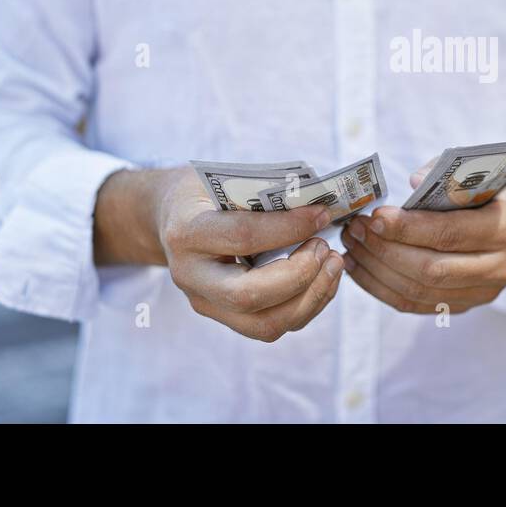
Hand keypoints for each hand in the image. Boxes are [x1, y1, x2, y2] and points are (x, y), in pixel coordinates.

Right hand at [95, 167, 345, 341]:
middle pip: (248, 296)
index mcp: (187, 232)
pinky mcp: (225, 317)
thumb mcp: (227, 180)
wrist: (171, 219)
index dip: (289, 228)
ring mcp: (205, 303)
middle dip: (300, 275)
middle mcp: (190, 276)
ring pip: (265, 324)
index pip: (243, 236)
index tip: (322, 215)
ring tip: (334, 264)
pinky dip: (307, 306)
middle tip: (326, 248)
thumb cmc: (206, 192)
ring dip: (311, 297)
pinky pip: (271, 326)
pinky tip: (324, 279)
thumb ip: (265, 193)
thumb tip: (320, 203)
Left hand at [339, 165, 505, 314]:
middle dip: (386, 250)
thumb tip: (414, 183)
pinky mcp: (463, 307)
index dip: (409, 229)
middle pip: (432, 269)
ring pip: (419, 291)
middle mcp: (500, 268)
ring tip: (352, 246)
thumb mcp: (477, 175)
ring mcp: (482, 294)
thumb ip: (446, 175)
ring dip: (377, 270)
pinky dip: (380, 288)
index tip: (376, 217)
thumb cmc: (489, 193)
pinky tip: (359, 267)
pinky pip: (414, 305)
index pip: (451, 235)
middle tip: (357, 230)